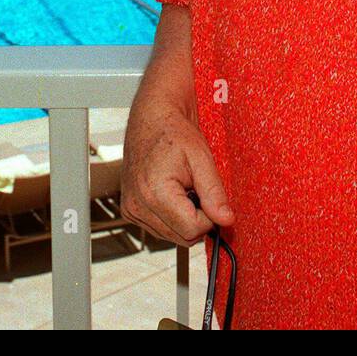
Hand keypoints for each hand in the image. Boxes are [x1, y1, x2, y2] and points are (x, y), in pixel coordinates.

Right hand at [121, 96, 234, 245]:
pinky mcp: (129, 211)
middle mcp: (137, 205)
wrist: (152, 118)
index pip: (192, 229)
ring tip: (184, 188)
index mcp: (154, 193)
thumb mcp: (201, 158)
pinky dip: (171, 217)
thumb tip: (226, 220)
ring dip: (184, 218)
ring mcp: (130, 209)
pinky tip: (173, 194)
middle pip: (182, 237)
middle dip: (197, 219)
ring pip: (171, 236)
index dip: (210, 217)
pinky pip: (159, 229)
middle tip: (198, 189)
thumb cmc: (174, 132)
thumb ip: (214, 193)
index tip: (211, 197)